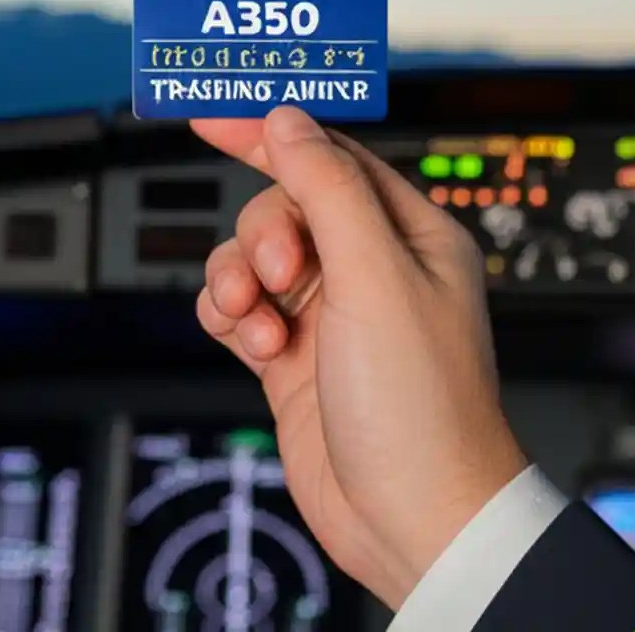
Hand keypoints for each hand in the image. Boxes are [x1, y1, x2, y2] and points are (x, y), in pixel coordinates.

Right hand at [193, 107, 526, 608]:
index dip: (273, 135)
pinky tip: (254, 347)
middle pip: (286, 209)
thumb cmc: (422, 407)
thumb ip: (328, 191)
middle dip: (265, 235)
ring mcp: (332, 317)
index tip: (212, 117)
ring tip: (260, 324)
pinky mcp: (296, 361)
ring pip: (254, 261)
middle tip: (279, 278)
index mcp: (411, 236)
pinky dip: (233, 321)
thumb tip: (289, 122)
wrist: (412, 517)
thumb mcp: (375, 279)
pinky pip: (241, 313)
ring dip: (240, 282)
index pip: (334, 159)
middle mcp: (373, 270)